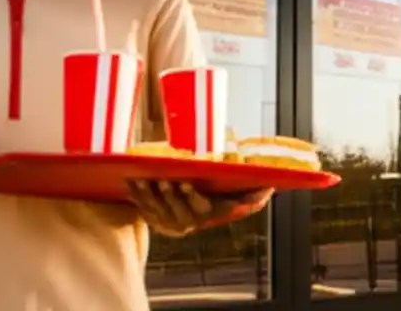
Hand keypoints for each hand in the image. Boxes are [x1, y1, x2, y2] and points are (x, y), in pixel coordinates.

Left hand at [127, 180, 272, 237]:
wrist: (186, 219)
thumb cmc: (213, 203)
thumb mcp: (232, 202)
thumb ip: (250, 197)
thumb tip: (271, 189)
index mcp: (204, 215)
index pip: (199, 207)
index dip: (191, 196)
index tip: (186, 183)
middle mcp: (185, 222)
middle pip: (175, 207)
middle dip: (169, 193)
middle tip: (163, 179)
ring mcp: (166, 221)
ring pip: (156, 207)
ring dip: (149, 193)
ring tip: (143, 178)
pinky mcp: (151, 218)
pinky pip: (142, 207)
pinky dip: (136, 195)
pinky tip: (130, 180)